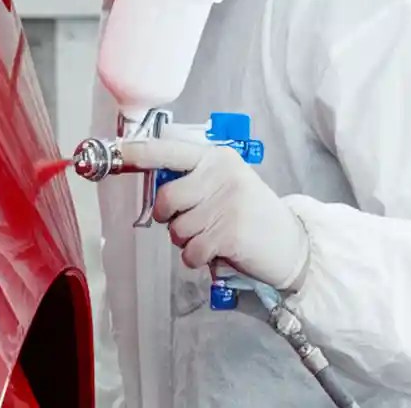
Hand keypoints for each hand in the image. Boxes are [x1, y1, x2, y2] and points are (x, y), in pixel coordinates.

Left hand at [121, 139, 309, 290]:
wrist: (293, 245)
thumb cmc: (252, 214)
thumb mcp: (227, 183)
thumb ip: (195, 180)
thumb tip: (154, 189)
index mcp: (217, 157)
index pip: (169, 151)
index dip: (139, 152)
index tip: (117, 152)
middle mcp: (222, 175)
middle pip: (166, 198)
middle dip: (169, 217)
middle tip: (188, 223)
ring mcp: (227, 204)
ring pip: (177, 229)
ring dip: (188, 241)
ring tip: (213, 236)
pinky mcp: (229, 233)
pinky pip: (190, 252)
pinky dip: (198, 259)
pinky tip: (218, 252)